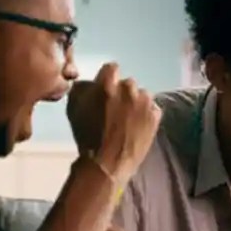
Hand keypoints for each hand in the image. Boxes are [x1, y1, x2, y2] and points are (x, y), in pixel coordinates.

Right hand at [67, 63, 161, 185]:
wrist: (107, 163)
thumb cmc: (87, 135)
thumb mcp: (74, 108)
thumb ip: (82, 88)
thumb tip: (89, 82)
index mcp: (107, 83)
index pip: (111, 68)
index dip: (108, 78)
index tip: (106, 90)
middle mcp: (129, 88)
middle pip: (127, 83)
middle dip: (122, 93)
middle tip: (117, 109)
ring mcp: (145, 102)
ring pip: (142, 95)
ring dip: (136, 103)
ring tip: (129, 119)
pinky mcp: (156, 115)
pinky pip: (153, 108)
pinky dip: (147, 114)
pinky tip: (139, 125)